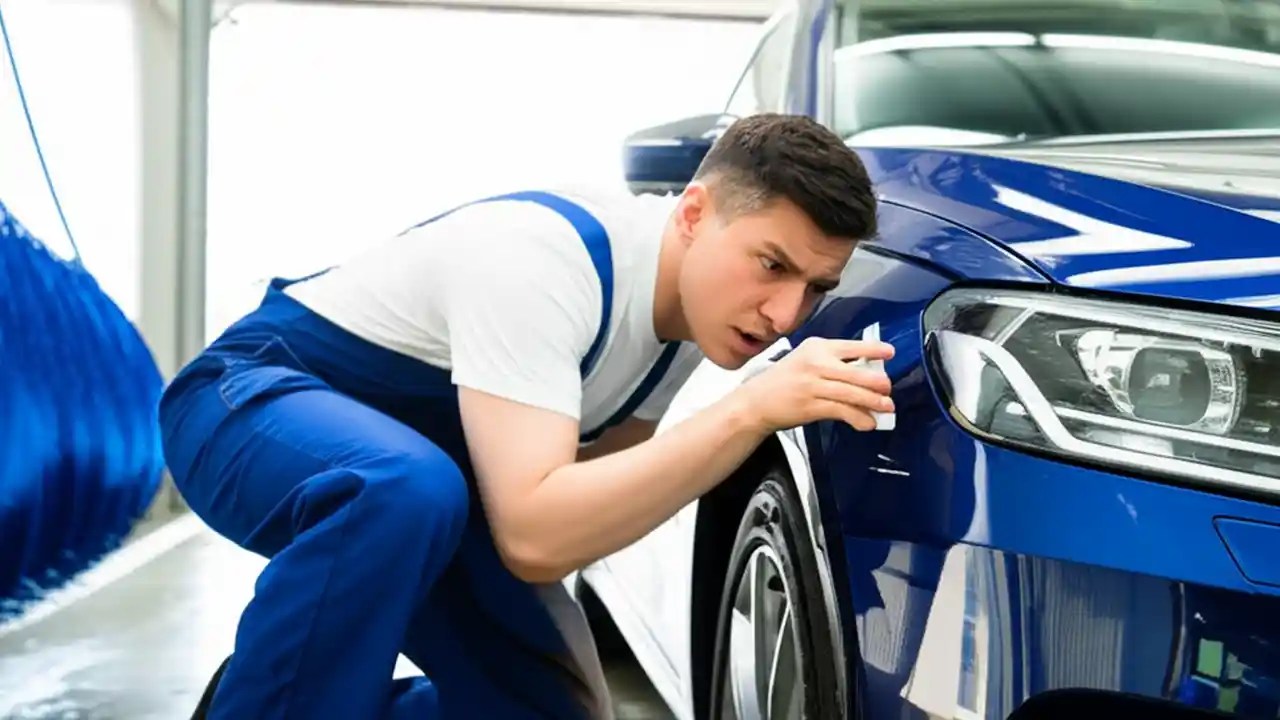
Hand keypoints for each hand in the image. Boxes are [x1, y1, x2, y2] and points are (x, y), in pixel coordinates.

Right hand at [733, 337, 894, 432]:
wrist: (755, 402)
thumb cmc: (784, 380)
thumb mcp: (806, 359)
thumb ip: (833, 362)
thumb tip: (867, 372)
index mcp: (817, 347)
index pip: (851, 346)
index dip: (874, 349)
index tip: (889, 353)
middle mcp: (815, 364)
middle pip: (855, 372)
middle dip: (877, 382)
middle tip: (888, 388)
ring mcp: (812, 386)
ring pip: (851, 393)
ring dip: (873, 402)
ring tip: (887, 407)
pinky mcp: (811, 407)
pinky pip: (841, 411)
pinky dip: (858, 418)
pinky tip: (868, 422)